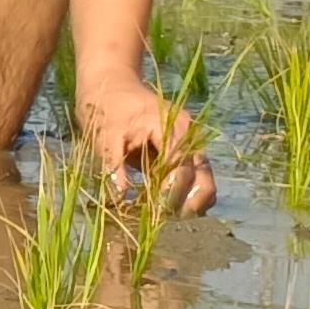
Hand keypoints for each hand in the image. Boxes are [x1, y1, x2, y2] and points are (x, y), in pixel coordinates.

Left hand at [79, 76, 215, 214]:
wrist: (111, 86)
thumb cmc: (106, 110)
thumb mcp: (105, 136)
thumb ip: (114, 165)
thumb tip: (120, 197)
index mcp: (171, 126)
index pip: (181, 165)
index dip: (171, 191)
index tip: (157, 211)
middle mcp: (188, 135)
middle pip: (201, 175)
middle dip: (188, 202)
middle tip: (168, 221)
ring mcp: (191, 143)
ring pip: (204, 179)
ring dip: (193, 202)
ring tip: (173, 221)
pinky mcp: (186, 152)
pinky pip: (197, 178)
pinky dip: (190, 196)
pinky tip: (175, 212)